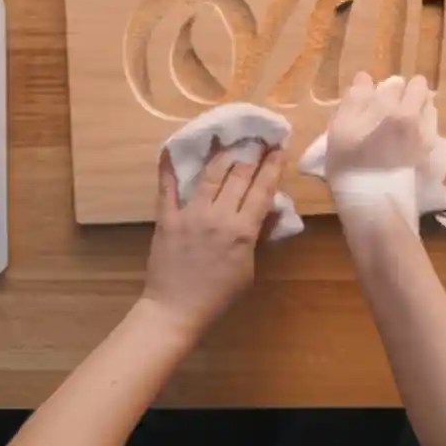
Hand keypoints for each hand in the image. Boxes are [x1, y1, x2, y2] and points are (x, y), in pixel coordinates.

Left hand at [141, 147, 284, 337]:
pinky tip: (174, 146)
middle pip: (238, 175)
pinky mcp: (166, 217)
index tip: (278, 148)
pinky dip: (169, 166)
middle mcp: (218, 217)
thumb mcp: (248, 268)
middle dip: (251, 153)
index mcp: (242, 231)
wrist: (176, 309)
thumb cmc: (218, 295)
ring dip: (222, 154)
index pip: (262, 190)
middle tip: (257, 137)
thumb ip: (257, 236)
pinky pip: (167, 187)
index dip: (272, 166)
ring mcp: (190, 215)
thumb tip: (271, 209)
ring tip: (229, 139)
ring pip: (210, 175)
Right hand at [322, 73, 435, 238]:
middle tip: (391, 108)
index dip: (387, 87)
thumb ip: (354, 100)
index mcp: (396, 109)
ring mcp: (430, 140)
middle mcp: (419, 120)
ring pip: (431, 113)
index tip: (377, 97)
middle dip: (409, 95)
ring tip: (402, 127)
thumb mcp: (340, 129)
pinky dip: (426, 134)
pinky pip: (436, 136)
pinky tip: (411, 146)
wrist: (375, 206)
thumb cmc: (351, 165)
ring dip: (419, 112)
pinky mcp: (435, 160)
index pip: (399, 83)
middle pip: (422, 94)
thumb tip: (366, 78)